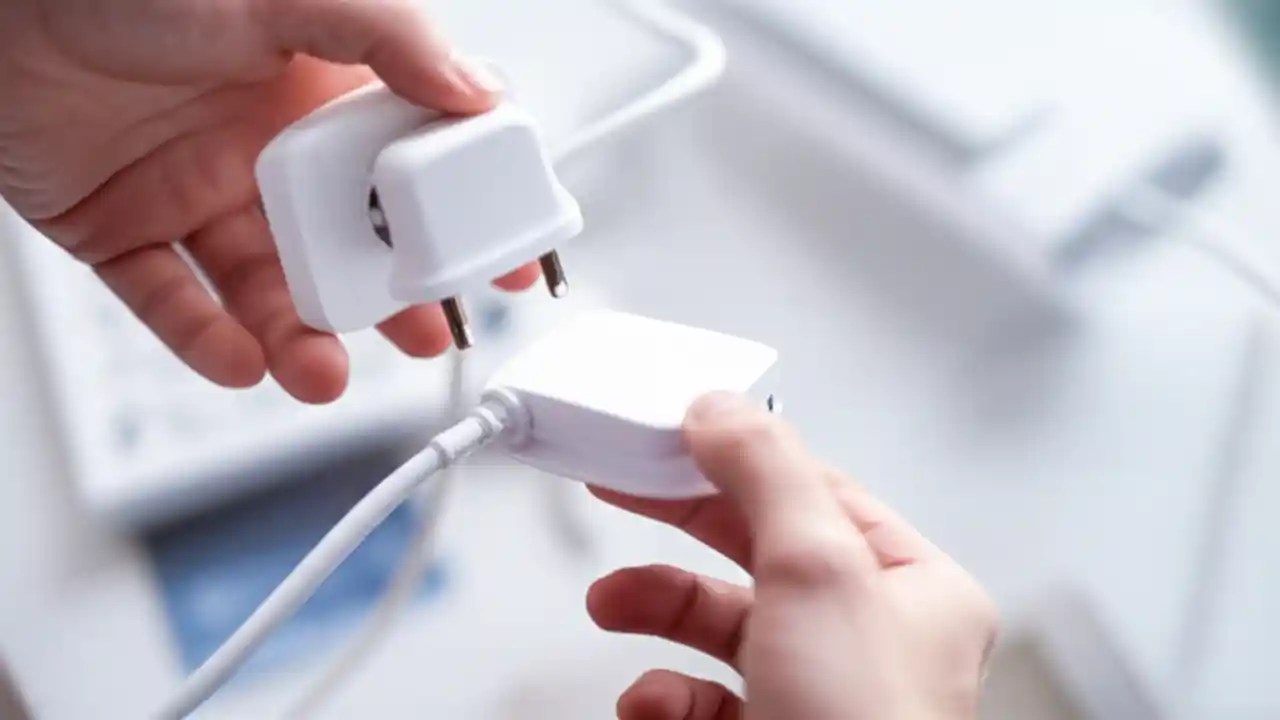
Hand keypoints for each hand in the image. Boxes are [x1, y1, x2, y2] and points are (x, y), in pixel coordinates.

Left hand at [0, 0, 538, 402]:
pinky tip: (242, 361)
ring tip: (325, 373)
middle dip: (389, 299)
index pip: (408, 168)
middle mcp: (264, 148)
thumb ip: (389, 39)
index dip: (459, 218)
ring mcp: (197, 193)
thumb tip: (477, 93)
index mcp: (315, 92)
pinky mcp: (125, 231)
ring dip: (300, 338)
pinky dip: (204, 339)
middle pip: (345, 245)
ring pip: (265, 287)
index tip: (505, 261)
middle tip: (425, 332)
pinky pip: (173, 301)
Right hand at [589, 393, 998, 719]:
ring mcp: (817, 696)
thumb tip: (721, 407)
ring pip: (721, 626)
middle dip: (679, 527)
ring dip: (656, 612)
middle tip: (620, 489)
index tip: (670, 433)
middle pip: (757, 549)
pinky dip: (662, 699)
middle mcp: (870, 640)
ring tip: (610, 604)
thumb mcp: (818, 571)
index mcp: (914, 589)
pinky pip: (701, 703)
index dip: (738, 457)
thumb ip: (767, 473)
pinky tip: (646, 704)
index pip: (816, 491)